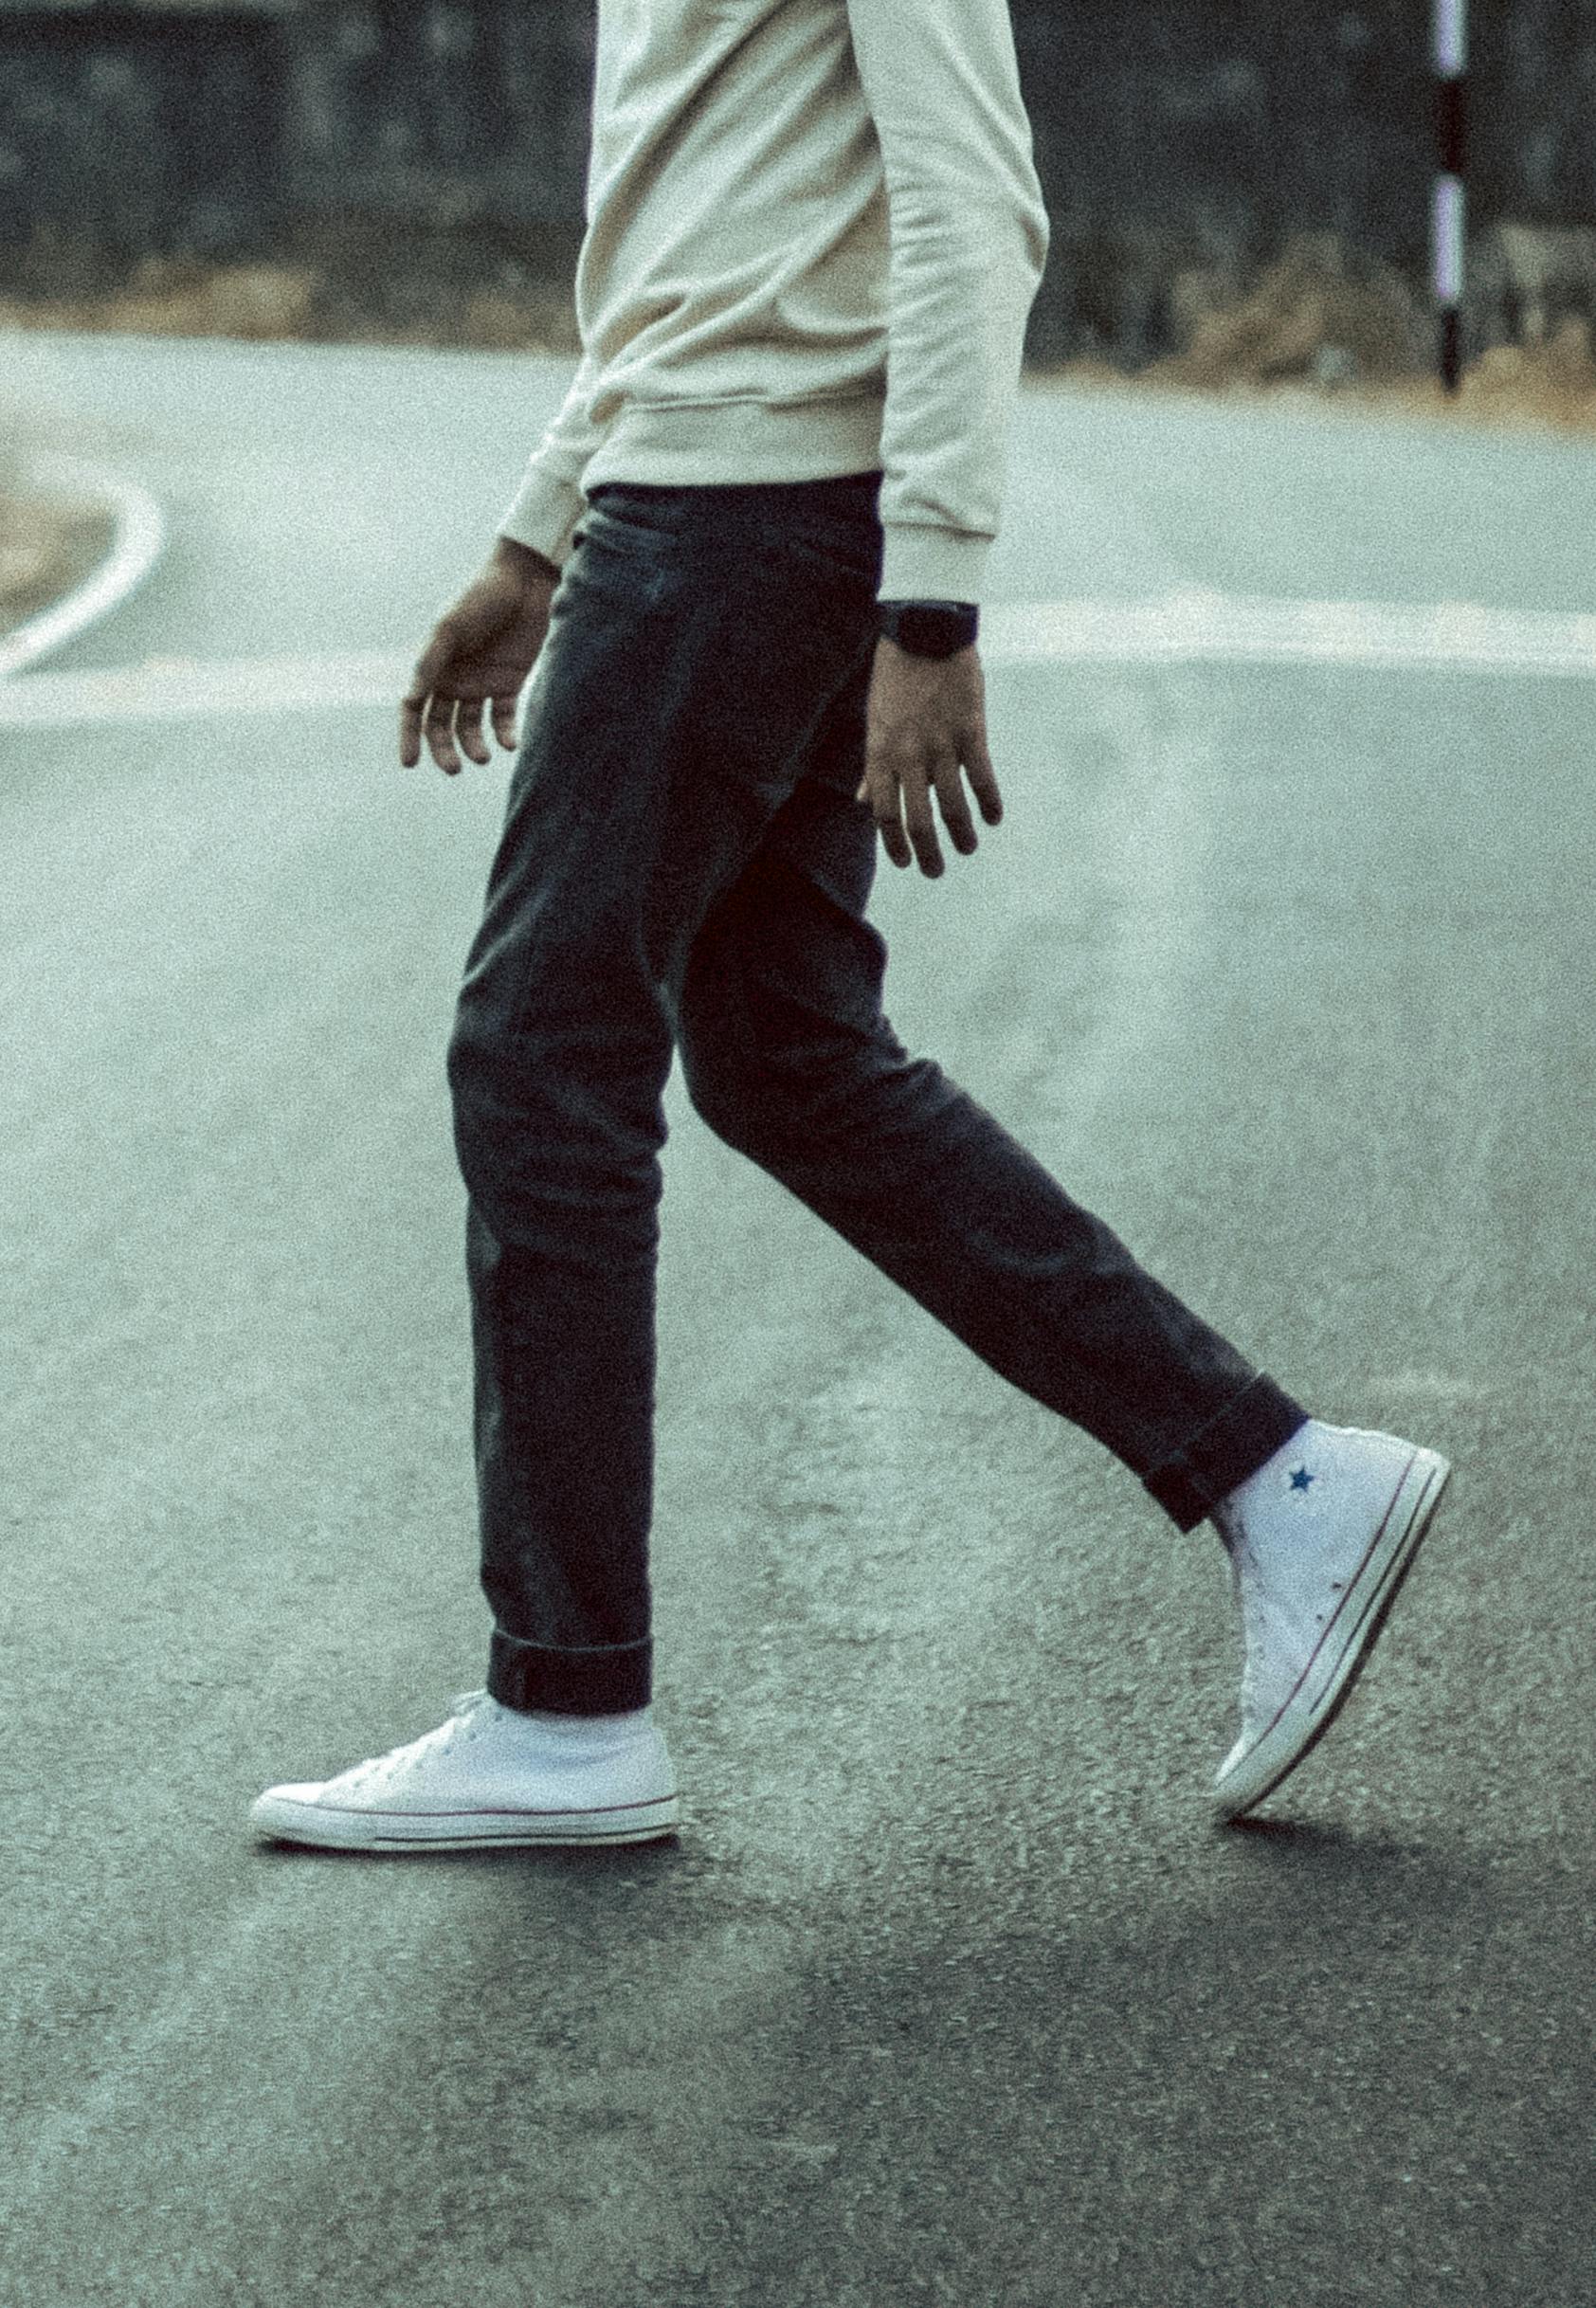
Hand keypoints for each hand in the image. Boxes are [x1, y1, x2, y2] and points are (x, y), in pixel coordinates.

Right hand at [400, 538, 559, 774]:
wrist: (525, 582)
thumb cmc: (480, 598)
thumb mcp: (450, 627)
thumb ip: (430, 661)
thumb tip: (411, 699)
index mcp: (433, 667)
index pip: (414, 710)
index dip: (408, 737)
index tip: (409, 762)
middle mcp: (454, 679)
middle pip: (442, 726)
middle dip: (444, 749)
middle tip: (454, 769)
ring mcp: (482, 683)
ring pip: (472, 727)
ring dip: (474, 746)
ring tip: (484, 757)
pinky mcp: (510, 684)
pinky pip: (503, 718)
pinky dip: (505, 734)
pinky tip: (510, 744)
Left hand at [854, 637, 1002, 876]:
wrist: (925, 631)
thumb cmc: (895, 677)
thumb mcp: (874, 721)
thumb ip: (872, 766)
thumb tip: (862, 800)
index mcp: (880, 754)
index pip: (884, 814)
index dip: (894, 845)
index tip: (905, 862)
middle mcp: (908, 756)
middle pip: (917, 820)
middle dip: (927, 854)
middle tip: (935, 871)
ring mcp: (940, 745)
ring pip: (952, 806)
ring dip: (961, 835)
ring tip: (967, 850)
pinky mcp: (970, 731)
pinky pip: (982, 777)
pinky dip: (989, 802)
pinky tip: (994, 818)